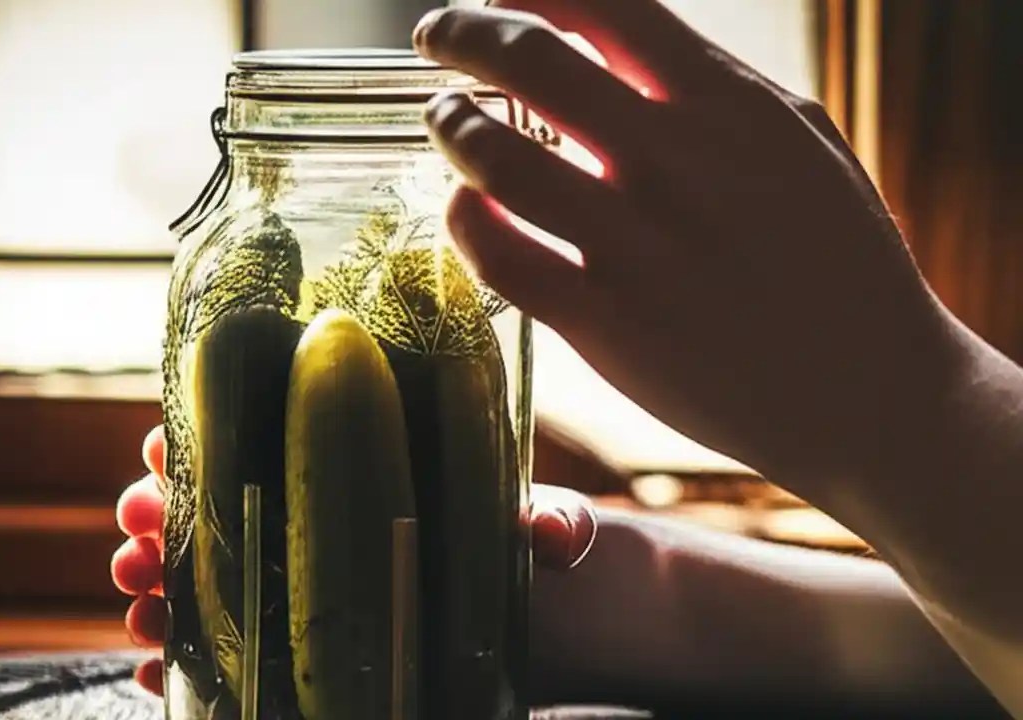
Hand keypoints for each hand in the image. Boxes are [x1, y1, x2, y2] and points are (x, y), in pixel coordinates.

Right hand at [112, 425, 598, 695]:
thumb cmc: (548, 555)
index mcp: (368, 474)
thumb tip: (558, 533)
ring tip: (136, 596)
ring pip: (217, 585)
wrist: (572, 624)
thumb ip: (556, 525)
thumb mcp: (553, 529)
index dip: (208, 435)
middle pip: (224, 513)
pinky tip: (154, 669)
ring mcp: (320, 594)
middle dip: (164, 514)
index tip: (161, 443)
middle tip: (133, 522)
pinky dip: (188, 666)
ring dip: (163, 585)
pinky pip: (238, 661)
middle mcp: (330, 528)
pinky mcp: (320, 657)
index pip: (271, 441)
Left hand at [412, 0, 967, 501]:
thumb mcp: (800, 141)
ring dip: (453, 125)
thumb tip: (618, 45)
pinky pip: (503, 258)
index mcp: (729, 106)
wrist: (869, 390)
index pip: (606, 5)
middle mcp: (675, 164)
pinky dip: (465, 220)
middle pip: (532, 61)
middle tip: (435, 35)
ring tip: (442, 118)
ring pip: (499, 158)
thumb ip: (712, 88)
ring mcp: (635, 246)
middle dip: (463, 32)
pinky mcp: (605, 325)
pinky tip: (461, 205)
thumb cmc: (840, 261)